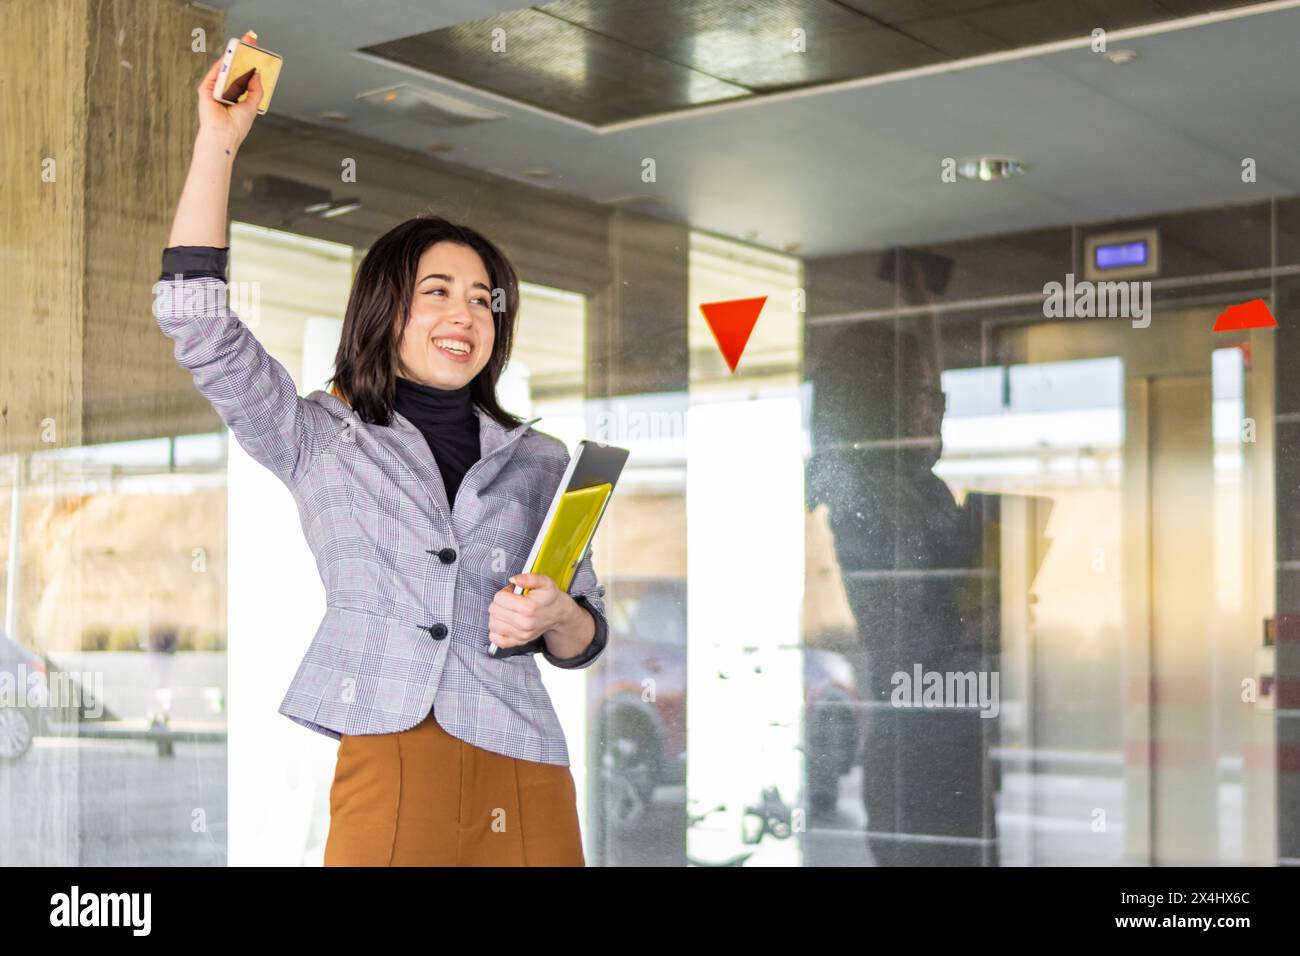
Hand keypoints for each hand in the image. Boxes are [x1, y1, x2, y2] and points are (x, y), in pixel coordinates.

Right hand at [196, 30, 263, 151]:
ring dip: (232, 55)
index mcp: (236, 96)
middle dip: (241, 54)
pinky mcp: (205, 89)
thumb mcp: (252, 104)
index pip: (242, 75)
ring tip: (243, 43)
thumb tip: (256, 72)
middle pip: (234, 68)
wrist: (224, 135)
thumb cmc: (237, 125)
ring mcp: (214, 89)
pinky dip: (222, 64)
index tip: (256, 49)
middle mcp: (225, 91)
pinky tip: (230, 55)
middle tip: (250, 40)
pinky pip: (214, 73)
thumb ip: (255, 89)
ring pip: (224, 68)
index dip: (248, 62)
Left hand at [488, 573, 572, 651]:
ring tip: (508, 611)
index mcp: (528, 607)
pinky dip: (496, 631)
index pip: (499, 598)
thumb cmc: (549, 597)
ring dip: (497, 616)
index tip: (512, 593)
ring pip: (492, 624)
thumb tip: (514, 579)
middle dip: (499, 603)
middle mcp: (524, 623)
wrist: (558, 613)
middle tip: (510, 601)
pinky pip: (496, 639)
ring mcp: (521, 634)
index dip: (504, 592)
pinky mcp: (518, 642)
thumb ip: (529, 577)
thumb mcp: (544, 582)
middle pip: (494, 610)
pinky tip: (504, 624)